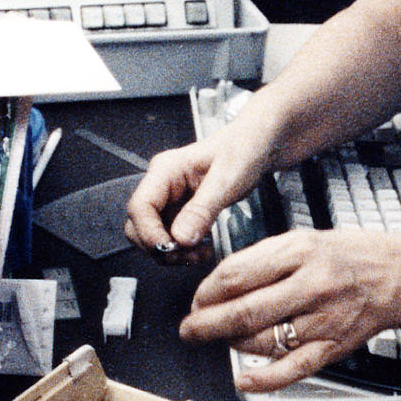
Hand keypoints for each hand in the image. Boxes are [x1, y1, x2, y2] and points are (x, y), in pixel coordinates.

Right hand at [123, 130, 272, 263]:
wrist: (260, 145)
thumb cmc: (244, 148)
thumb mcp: (227, 179)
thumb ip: (202, 209)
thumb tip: (180, 238)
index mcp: (166, 170)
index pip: (140, 207)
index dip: (149, 233)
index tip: (170, 249)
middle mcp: (163, 186)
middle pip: (139, 226)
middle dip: (159, 247)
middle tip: (186, 256)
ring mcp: (171, 200)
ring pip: (155, 236)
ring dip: (173, 252)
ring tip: (198, 255)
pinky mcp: (183, 212)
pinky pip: (173, 238)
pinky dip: (184, 250)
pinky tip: (202, 250)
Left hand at [178, 228, 400, 389]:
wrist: (398, 275)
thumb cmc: (347, 256)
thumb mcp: (302, 240)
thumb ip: (261, 260)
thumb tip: (218, 286)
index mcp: (298, 252)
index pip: (236, 275)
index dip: (206, 292)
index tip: (197, 300)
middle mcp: (310, 285)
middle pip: (243, 311)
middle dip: (206, 324)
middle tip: (189, 330)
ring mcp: (323, 319)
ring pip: (262, 341)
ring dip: (232, 345)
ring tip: (223, 340)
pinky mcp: (332, 347)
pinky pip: (292, 369)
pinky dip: (263, 379)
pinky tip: (244, 380)